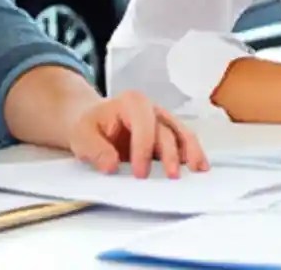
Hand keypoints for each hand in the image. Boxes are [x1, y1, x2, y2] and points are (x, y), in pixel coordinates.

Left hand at [68, 91, 208, 178]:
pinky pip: (184, 141)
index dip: (144, 149)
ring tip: (197, 169)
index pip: (143, 125)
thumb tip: (112, 164)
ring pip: (181, 133)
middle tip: (171, 176)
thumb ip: (95, 149)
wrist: (93, 122)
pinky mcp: (167, 134)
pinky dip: (192, 153)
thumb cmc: (89, 126)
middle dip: (170, 154)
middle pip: (166, 130)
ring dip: (191, 151)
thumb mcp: (82, 135)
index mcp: (130, 103)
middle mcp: (151, 108)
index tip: (140, 173)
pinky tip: (198, 166)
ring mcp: (161, 120)